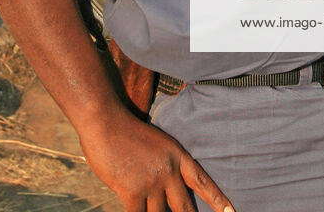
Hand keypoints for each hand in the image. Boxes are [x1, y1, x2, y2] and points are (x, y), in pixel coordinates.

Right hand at [77, 104, 234, 211]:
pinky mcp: (133, 191)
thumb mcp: (155, 144)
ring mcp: (152, 182)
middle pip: (184, 207)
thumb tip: (163, 193)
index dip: (216, 198)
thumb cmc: (125, 131)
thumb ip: (163, 166)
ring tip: (155, 210)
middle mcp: (168, 170)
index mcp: (176, 155)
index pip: (201, 180)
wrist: (106, 121)